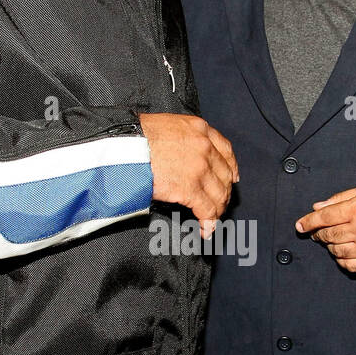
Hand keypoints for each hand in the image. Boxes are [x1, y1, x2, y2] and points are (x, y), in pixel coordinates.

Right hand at [139, 113, 238, 231]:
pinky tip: (206, 230)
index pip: (225, 150)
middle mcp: (204, 147)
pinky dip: (209, 222)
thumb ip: (182, 137)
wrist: (123, 146)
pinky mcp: (190, 189)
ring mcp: (199, 168)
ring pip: (219, 194)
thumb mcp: (165, 124)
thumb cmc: (136, 136)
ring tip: (212, 219)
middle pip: (225, 175)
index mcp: (199, 128)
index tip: (232, 178)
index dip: (231, 167)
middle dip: (223, 192)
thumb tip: (181, 153)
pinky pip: (207, 210)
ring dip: (217, 209)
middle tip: (219, 203)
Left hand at [296, 186, 355, 271]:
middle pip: (328, 235)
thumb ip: (341, 198)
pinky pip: (349, 266)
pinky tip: (343, 252)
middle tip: (317, 232)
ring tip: (332, 240)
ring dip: (330, 246)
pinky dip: (342, 260)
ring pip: (336, 251)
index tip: (300, 225)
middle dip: (318, 233)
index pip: (325, 216)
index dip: (309, 221)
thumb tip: (318, 207)